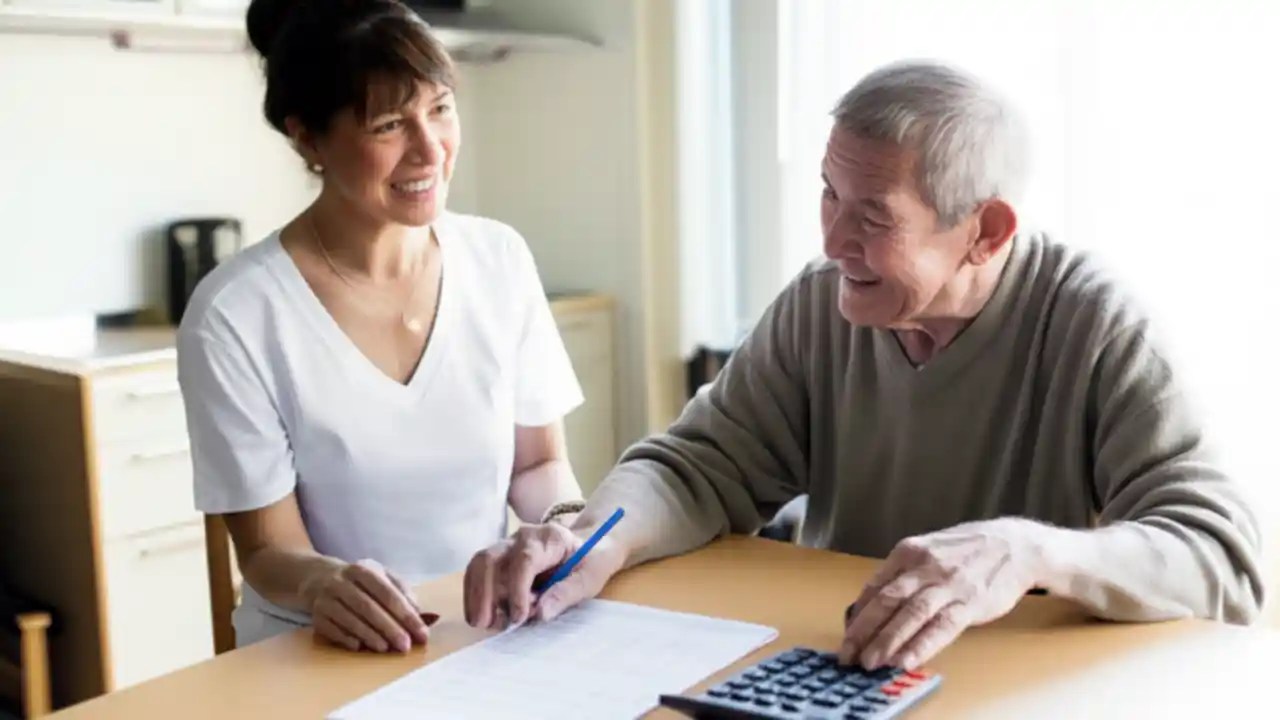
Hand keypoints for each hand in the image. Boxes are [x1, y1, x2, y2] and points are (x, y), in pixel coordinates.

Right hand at [302, 558, 430, 652]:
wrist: (317, 579)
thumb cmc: (359, 582)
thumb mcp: (380, 577)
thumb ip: (401, 591)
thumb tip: (419, 613)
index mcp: (363, 569)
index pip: (387, 593)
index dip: (405, 614)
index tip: (421, 633)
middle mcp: (342, 582)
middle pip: (368, 607)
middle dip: (389, 628)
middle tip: (405, 646)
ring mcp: (326, 598)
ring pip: (350, 619)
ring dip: (370, 636)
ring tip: (386, 648)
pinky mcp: (316, 615)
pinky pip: (332, 629)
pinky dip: (347, 639)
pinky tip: (360, 647)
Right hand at [464, 523, 625, 629]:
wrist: (589, 547)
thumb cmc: (590, 562)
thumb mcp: (589, 579)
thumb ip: (566, 593)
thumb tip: (540, 613)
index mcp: (550, 538)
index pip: (524, 559)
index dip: (517, 590)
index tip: (518, 617)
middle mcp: (523, 537)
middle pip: (491, 558)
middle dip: (485, 593)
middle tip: (488, 624)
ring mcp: (507, 546)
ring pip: (479, 564)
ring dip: (476, 596)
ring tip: (483, 623)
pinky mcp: (499, 558)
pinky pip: (477, 572)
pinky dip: (474, 596)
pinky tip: (480, 616)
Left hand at [840, 518, 1049, 669]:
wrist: (1014, 545)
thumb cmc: (966, 550)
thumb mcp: (928, 550)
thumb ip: (902, 574)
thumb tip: (872, 604)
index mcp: (909, 551)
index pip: (875, 585)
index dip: (858, 613)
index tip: (848, 634)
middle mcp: (925, 566)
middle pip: (887, 601)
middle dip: (863, 631)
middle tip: (849, 654)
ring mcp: (948, 584)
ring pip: (911, 614)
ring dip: (888, 641)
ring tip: (871, 661)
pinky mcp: (971, 602)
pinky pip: (941, 627)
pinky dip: (922, 645)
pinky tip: (906, 660)